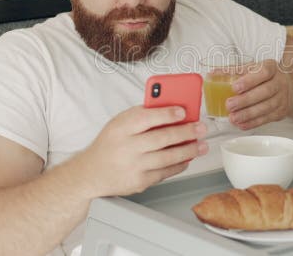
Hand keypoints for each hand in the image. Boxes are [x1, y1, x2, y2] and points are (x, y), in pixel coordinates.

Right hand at [76, 105, 207, 197]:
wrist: (91, 173)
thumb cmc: (110, 144)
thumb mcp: (119, 123)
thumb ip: (143, 115)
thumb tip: (173, 110)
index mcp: (121, 128)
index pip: (146, 117)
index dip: (167, 114)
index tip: (183, 111)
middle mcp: (126, 148)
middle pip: (162, 138)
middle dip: (186, 132)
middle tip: (201, 128)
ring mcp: (133, 167)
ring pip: (168, 157)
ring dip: (189, 150)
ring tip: (202, 145)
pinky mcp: (140, 182)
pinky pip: (165, 172)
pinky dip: (180, 164)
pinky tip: (188, 158)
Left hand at [225, 59, 291, 129]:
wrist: (286, 87)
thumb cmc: (264, 77)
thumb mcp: (252, 68)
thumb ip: (233, 70)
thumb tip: (213, 74)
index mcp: (271, 67)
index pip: (264, 72)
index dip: (249, 80)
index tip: (235, 87)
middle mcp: (279, 82)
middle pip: (265, 91)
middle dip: (246, 100)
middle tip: (229, 105)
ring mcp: (282, 98)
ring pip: (266, 107)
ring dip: (248, 114)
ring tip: (233, 117)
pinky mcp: (280, 112)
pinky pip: (267, 119)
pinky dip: (253, 122)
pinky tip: (242, 123)